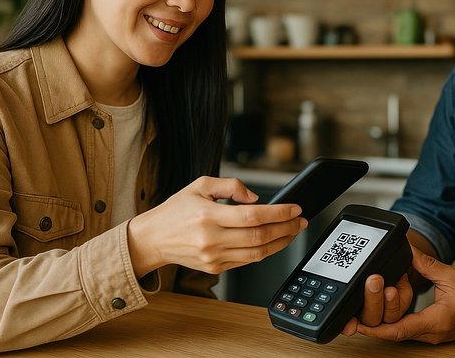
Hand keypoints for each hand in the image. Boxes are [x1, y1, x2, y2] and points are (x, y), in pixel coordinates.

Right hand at [127, 176, 306, 276]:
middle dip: (287, 228)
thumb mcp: (200, 185)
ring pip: (257, 253)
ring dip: (281, 242)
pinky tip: (274, 242)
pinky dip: (264, 252)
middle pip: (260, 236)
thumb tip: (256, 198)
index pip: (254, 216)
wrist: (153, 238)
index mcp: (208, 216)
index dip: (279, 213)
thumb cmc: (175, 210)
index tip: (295, 208)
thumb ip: (231, 186)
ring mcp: (214, 257)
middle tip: (301, 220)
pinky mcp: (215, 268)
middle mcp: (211, 239)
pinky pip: (247, 261)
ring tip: (293, 231)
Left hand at [353, 246, 454, 343]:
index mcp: (436, 321)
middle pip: (394, 333)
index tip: (357, 323)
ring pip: (400, 333)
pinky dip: (394, 321)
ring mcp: (431, 335)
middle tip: (353, 314)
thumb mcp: (451, 275)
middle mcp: (431, 333)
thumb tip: (407, 249)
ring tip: (364, 309)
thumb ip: (425, 264)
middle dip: (372, 324)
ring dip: (382, 322)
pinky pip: (408, 329)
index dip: (375, 328)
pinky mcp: (432, 332)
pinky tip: (384, 310)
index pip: (398, 330)